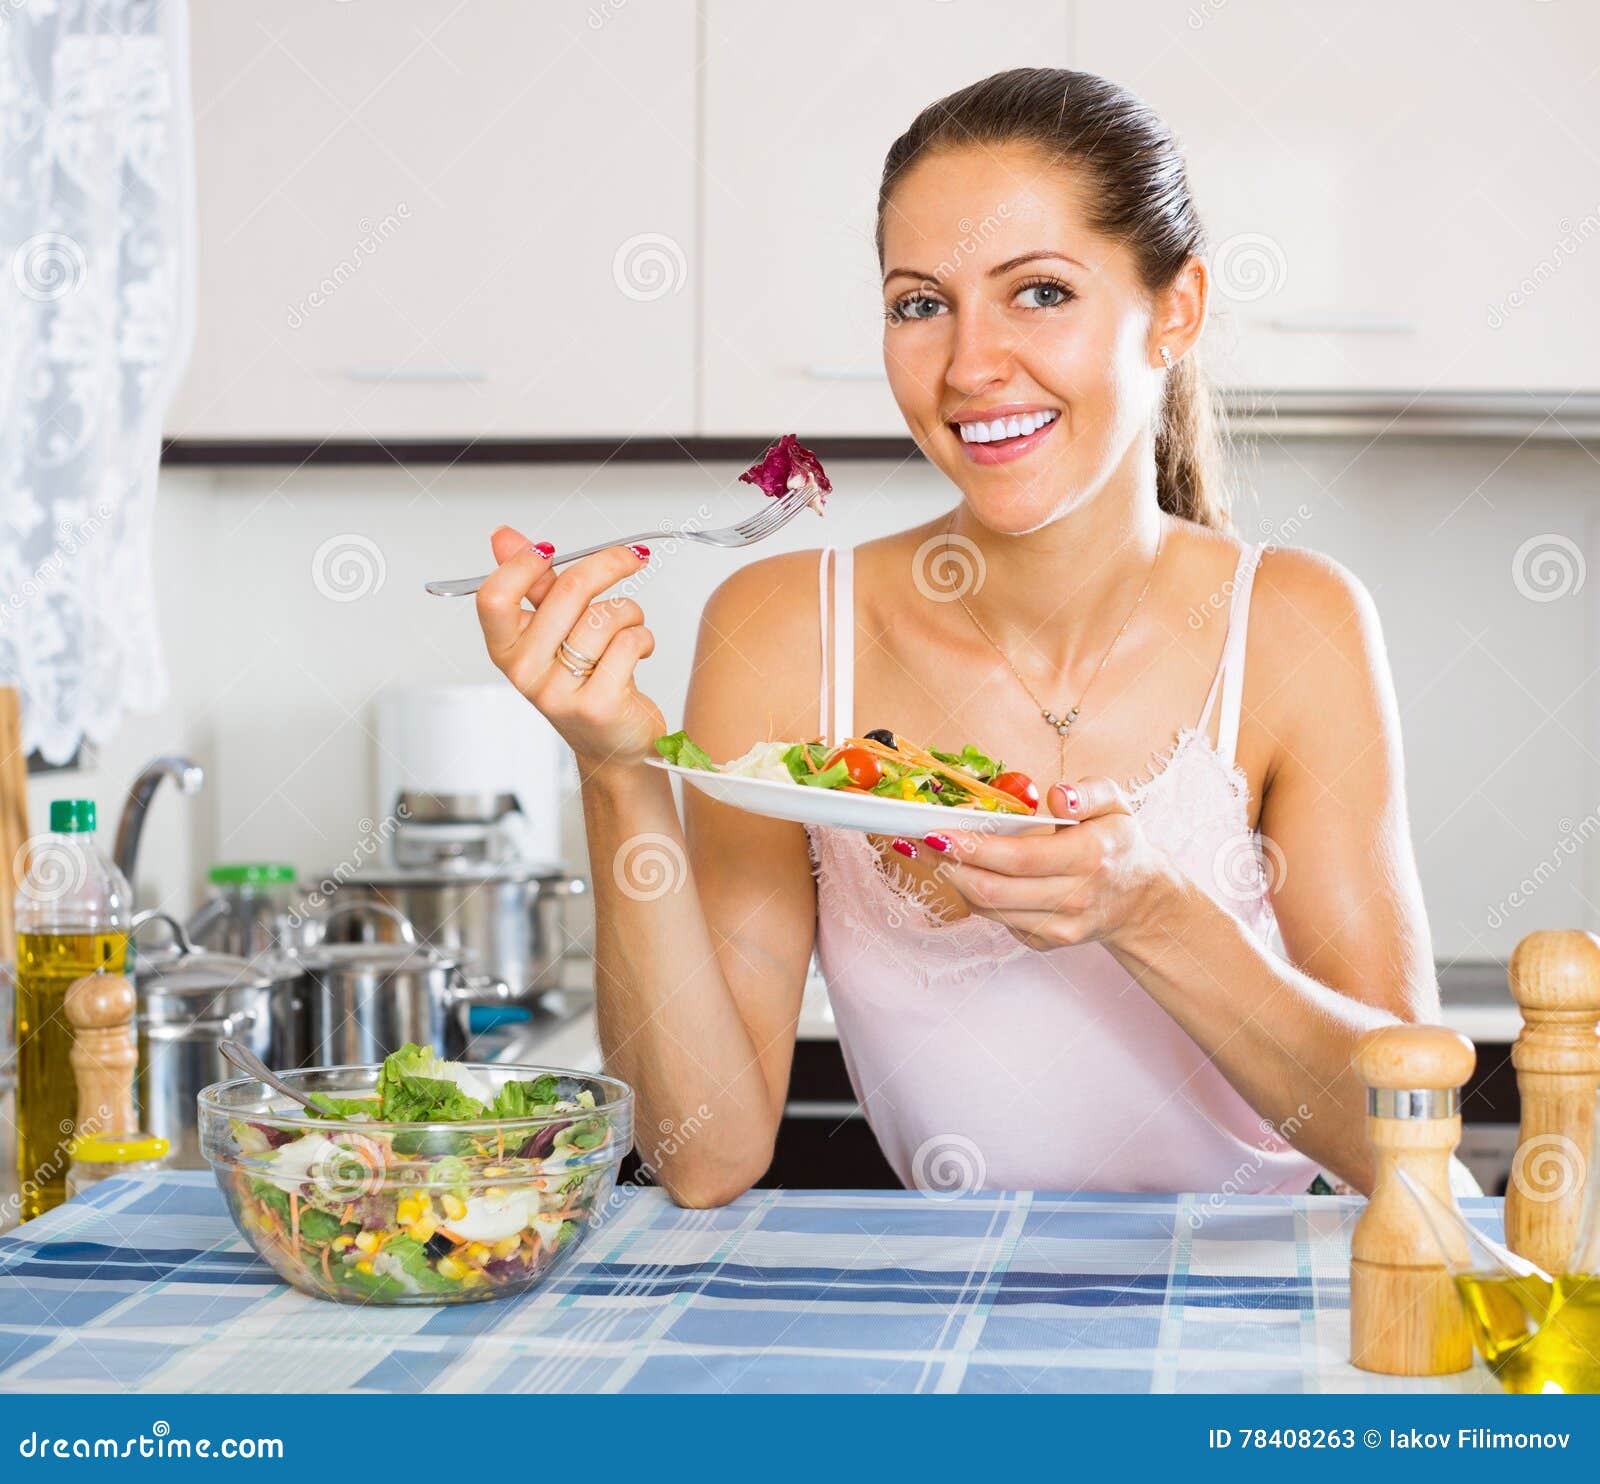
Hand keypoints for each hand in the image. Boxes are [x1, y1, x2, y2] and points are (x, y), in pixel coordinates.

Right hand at [476, 524, 664, 768]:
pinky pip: (628, 643)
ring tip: (631, 628)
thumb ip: (533, 585)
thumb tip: (504, 536)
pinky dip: (644, 638)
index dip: (522, 564)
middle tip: (631, 558)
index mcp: (506, 650)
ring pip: (605, 617)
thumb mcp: (553, 631)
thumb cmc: (584, 682)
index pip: (494, 597)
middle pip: (566, 593)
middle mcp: (525, 673)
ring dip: (631, 612)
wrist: (613, 742)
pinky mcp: (597, 705)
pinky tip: (639, 651)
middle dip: (607, 565)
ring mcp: (559, 692)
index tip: (550, 550)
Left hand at [903, 778, 1177, 951]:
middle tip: (917, 839)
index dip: (972, 848)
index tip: (936, 831)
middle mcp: (1072, 898)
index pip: (1019, 858)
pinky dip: (972, 894)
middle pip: (993, 890)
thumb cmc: (1118, 843)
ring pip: (988, 909)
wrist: (1138, 900)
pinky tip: (961, 871)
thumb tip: (1056, 797)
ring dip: (952, 880)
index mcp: (1088, 858)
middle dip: (947, 865)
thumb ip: (1088, 793)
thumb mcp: (1116, 803)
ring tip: (928, 851)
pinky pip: (995, 918)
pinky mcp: (1043, 941)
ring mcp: (1057, 926)